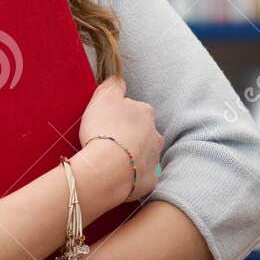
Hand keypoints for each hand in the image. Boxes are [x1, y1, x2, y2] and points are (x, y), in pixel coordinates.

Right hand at [74, 76, 160, 216]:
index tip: (107, 122)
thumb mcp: (103, 98)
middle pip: (143, 132)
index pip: (135, 109)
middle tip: (109, 141)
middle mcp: (156, 135)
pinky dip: (130, 175)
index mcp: (145, 113)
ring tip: (111, 160)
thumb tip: (118, 79)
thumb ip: (112, 85)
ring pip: (144, 154)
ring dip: (132, 155)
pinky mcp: (149, 180)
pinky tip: (116, 176)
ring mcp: (154, 159)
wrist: (108, 168)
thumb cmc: (104, 129)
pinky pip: (139, 176)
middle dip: (131, 136)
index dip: (120, 115)